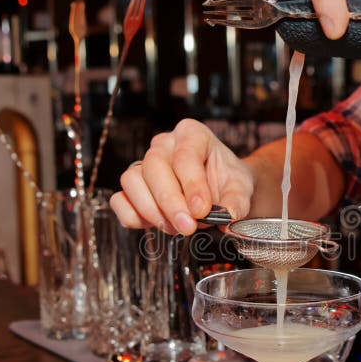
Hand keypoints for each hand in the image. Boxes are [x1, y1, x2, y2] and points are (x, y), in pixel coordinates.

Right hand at [110, 118, 253, 233]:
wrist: (221, 192)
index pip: (185, 156)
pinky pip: (119, 200)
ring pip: (131, 180)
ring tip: (177, 228)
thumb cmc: (228, 183)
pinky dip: (132, 216)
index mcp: (192, 134)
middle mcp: (164, 144)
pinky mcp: (134, 188)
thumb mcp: (241, 188)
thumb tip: (228, 216)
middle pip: (154, 166)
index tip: (202, 211)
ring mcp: (144, 164)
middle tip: (188, 227)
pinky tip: (156, 226)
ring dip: (151, 210)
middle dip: (169, 201)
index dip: (192, 185)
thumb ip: (236, 201)